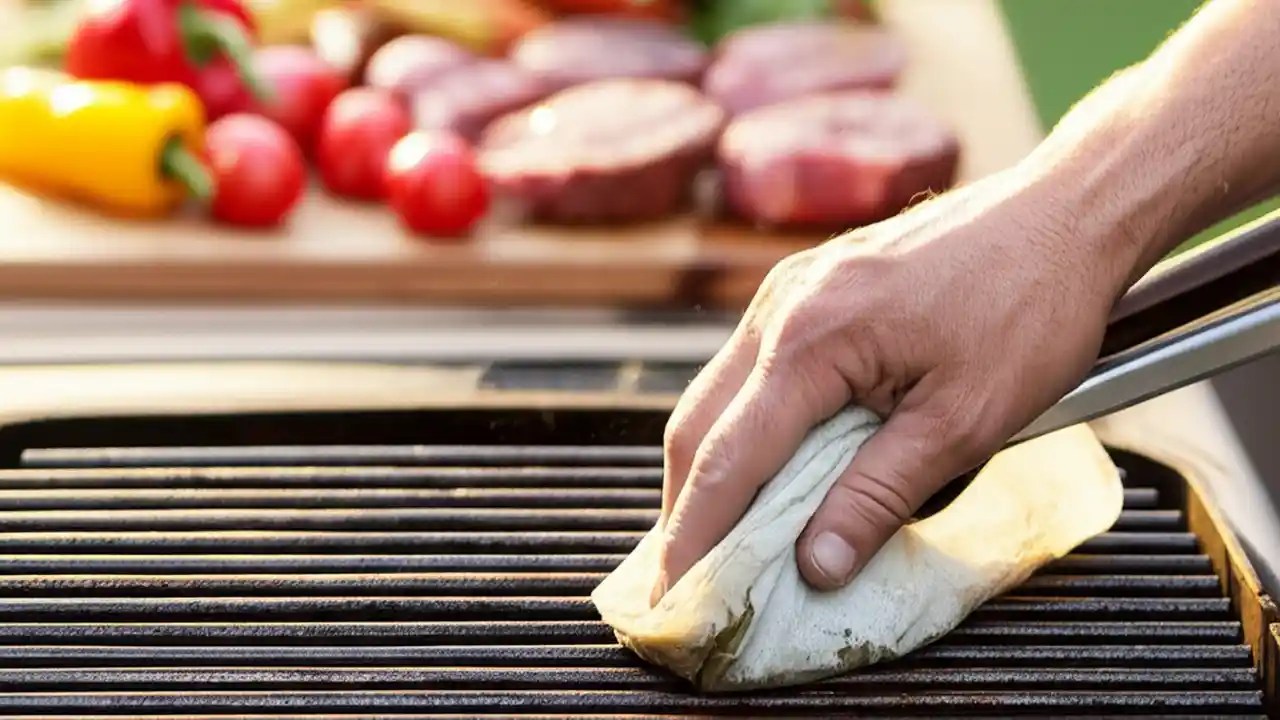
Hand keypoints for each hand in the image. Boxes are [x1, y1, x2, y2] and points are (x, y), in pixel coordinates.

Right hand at [653, 170, 1138, 602]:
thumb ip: (880, 495)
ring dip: (709, 470)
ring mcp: (790, 292)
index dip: (694, 536)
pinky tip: (760, 469)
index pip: (727, 458)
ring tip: (714, 538)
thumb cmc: (1028, 307)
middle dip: (683, 508)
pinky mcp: (809, 291)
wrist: (1063, 214)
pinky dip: (742, 430)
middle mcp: (781, 308)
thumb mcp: (964, 422)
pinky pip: (751, 371)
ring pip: (718, 396)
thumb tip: (817, 566)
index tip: (676, 599)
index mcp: (810, 340)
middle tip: (683, 581)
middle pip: (699, 425)